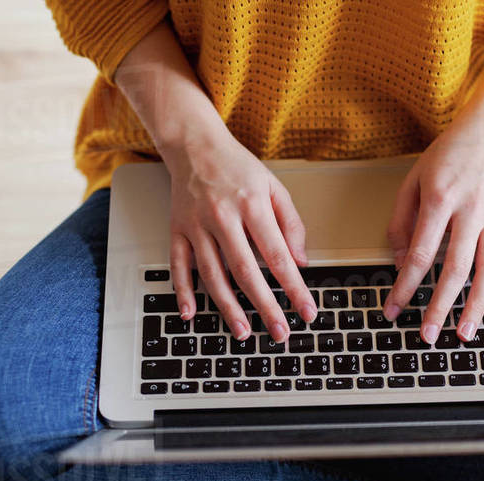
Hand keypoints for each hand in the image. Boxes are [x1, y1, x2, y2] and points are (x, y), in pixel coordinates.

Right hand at [164, 132, 315, 341]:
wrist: (194, 145)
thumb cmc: (238, 167)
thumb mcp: (274, 187)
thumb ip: (291, 224)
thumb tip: (301, 262)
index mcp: (252, 205)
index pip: (278, 256)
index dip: (294, 287)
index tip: (306, 310)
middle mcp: (222, 217)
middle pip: (245, 271)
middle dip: (265, 306)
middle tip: (279, 332)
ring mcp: (197, 225)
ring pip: (212, 274)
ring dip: (227, 307)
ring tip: (243, 331)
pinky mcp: (177, 230)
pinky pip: (178, 265)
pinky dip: (182, 291)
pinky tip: (190, 313)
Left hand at [383, 132, 483, 345]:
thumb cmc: (448, 155)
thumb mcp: (412, 181)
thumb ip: (401, 222)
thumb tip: (401, 263)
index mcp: (440, 200)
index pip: (420, 254)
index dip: (405, 286)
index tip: (394, 308)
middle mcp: (471, 212)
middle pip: (456, 269)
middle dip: (440, 306)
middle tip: (428, 334)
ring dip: (478, 305)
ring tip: (466, 333)